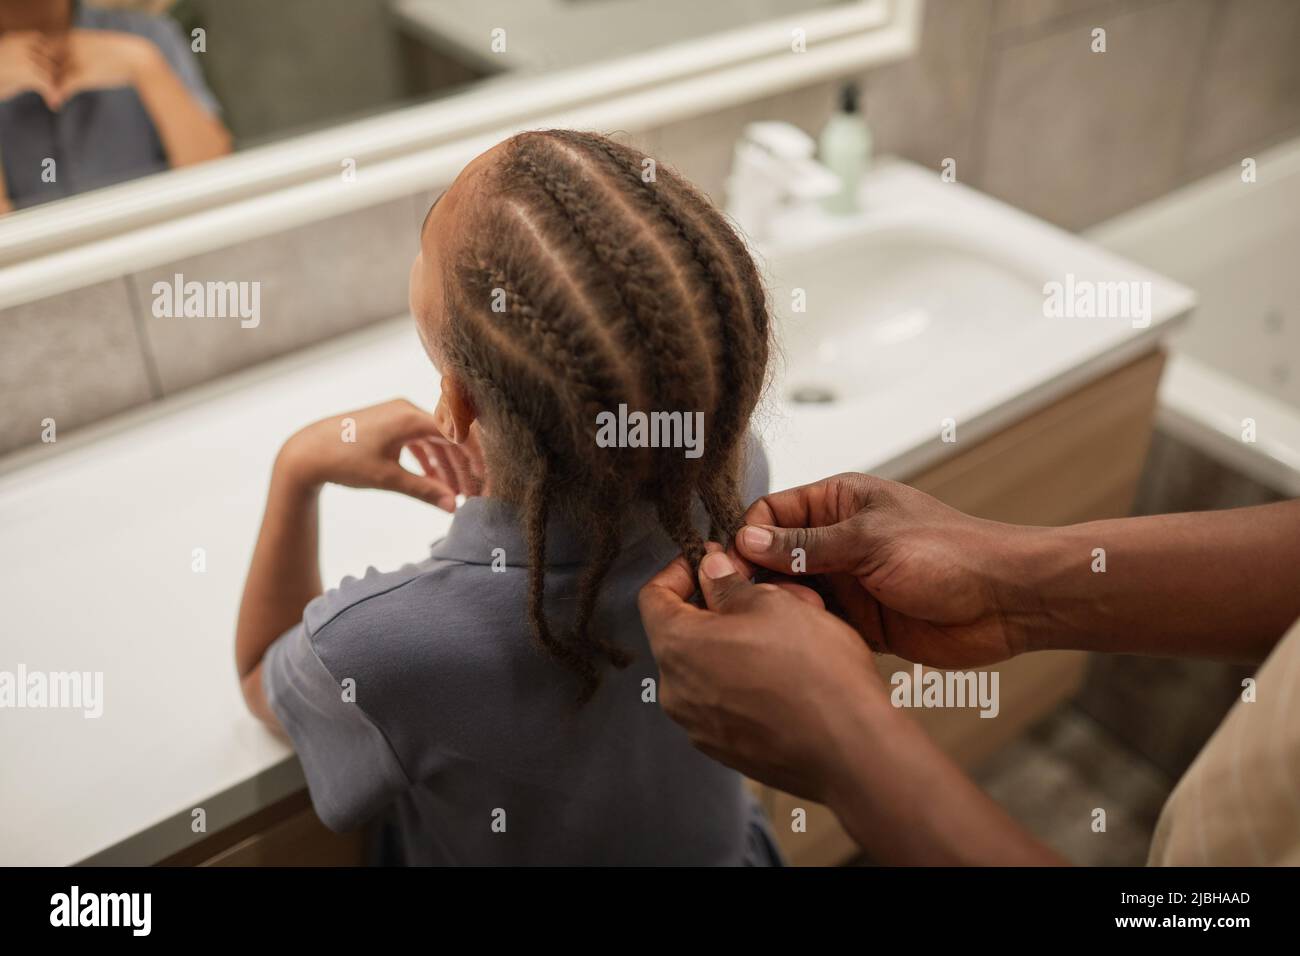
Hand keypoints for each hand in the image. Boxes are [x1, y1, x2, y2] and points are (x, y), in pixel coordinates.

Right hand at [0, 31, 59, 108]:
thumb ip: (24, 59)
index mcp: (15, 38)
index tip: (52, 74)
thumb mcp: (8, 61)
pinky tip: (52, 104)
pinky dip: (51, 95)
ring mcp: (23, 57)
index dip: (48, 58)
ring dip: (54, 87)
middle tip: (59, 90)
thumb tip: (44, 68)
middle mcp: (20, 45)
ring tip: (55, 98)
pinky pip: (46, 83)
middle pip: (49, 59)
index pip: (42, 42)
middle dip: (54, 75)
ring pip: (50, 72)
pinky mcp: (26, 72)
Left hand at [46, 29, 159, 103]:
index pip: (47, 48)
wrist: (138, 59)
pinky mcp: (82, 75)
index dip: (46, 63)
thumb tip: (81, 60)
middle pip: (46, 61)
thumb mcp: (99, 49)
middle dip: (43, 76)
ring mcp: (75, 60)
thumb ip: (85, 52)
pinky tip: (57, 105)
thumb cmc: (122, 56)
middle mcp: (70, 45)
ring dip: (48, 89)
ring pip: (51, 75)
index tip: (51, 75)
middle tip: (44, 89)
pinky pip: (62, 87)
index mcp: (73, 36)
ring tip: (50, 99)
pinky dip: (57, 97)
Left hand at [276, 399, 486, 511]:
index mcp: (410, 418)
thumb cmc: (345, 462)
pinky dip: (429, 460)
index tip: (484, 481)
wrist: (306, 452)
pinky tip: (435, 481)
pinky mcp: (389, 424)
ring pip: (433, 441)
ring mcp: (397, 415)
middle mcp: (407, 410)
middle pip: (448, 438)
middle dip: (462, 467)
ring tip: (455, 494)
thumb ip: (424, 491)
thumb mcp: (388, 478)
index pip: (457, 435)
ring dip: (446, 466)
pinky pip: (418, 440)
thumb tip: (454, 507)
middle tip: (472, 494)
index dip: (475, 459)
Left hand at [639, 546, 892, 803]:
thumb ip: (729, 584)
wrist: (852, 750)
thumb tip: (710, 569)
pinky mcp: (727, 750)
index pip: (654, 597)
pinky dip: (746, 678)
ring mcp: (700, 727)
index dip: (681, 569)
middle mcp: (676, 693)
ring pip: (708, 667)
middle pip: (683, 633)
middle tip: (765, 590)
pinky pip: (726, 701)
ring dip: (737, 642)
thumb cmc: (813, 669)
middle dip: (720, 605)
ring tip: (786, 630)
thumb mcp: (772, 603)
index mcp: (677, 647)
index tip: (712, 559)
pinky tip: (787, 672)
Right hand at [732, 473, 1039, 667]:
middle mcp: (837, 540)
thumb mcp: (868, 541)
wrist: (1007, 601)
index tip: (731, 567)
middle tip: (741, 604)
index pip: (771, 513)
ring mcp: (848, 581)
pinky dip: (804, 635)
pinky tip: (795, 646)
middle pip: (774, 556)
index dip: (747, 538)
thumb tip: (745, 540)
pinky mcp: (860, 621)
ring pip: (792, 594)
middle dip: (756, 578)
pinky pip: (817, 626)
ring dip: (779, 609)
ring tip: (769, 627)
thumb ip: (805, 545)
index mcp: (838, 502)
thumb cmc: (949, 553)